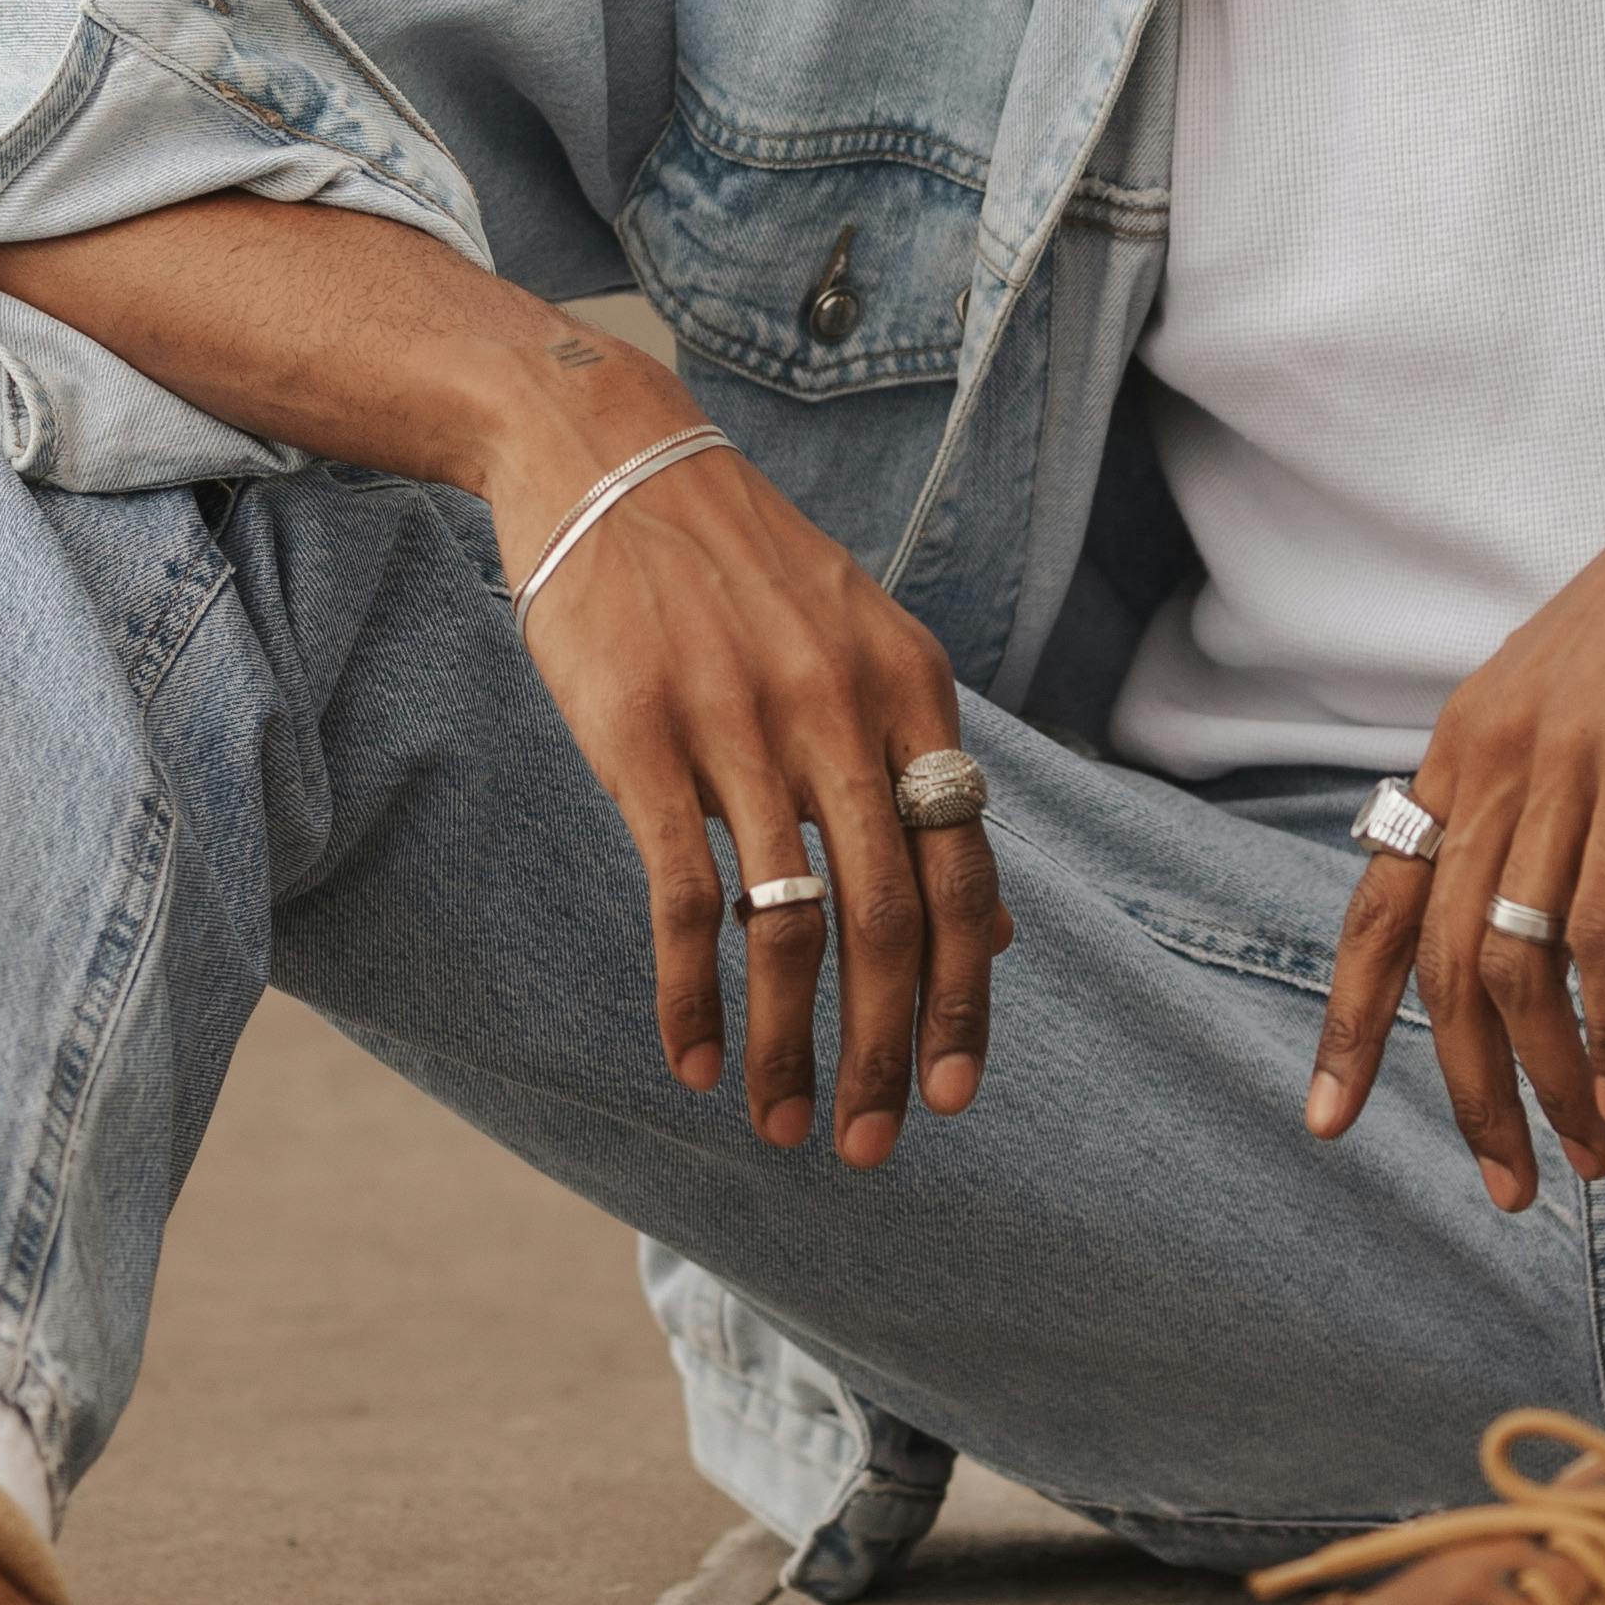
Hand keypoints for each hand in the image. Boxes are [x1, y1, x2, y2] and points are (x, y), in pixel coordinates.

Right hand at [492, 390, 1010, 1167]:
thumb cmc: (740, 569)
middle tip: (877, 1144)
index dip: (967, 997)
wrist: (610, 460)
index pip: (963, 872)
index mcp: (911, 687)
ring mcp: (741, 724)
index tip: (960, 1095)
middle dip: (889, 1049)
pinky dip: (691, 997)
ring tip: (782, 1122)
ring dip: (789, 1045)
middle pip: (889, 918)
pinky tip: (692, 1060)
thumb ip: (925, 775)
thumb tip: (994, 927)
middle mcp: (840, 708)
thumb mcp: (861, 646)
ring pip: (790, 924)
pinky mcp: (645, 740)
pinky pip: (686, 900)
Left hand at [1306, 452, 1604, 1213]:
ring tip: (1584, 1150)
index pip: (1378, 904)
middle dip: (1464, 1090)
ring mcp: (1564, 760)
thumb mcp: (1583, 702)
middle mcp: (1491, 754)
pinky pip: (1603, 929)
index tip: (1329, 1119)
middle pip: (1442, 963)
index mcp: (1463, 741)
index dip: (1350, 1020)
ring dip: (1544, 1078)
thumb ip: (1543, 793)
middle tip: (1510, 1182)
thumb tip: (1533, 901)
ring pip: (1514, 961)